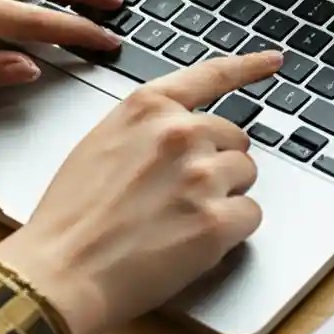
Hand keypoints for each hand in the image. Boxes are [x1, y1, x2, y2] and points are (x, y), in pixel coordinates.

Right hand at [0, 51, 282, 333]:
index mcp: (148, 108)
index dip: (249, 66)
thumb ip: (149, 129)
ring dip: (224, 196)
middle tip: (178, 195)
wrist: (60, 272)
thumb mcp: (101, 143)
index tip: (274, 61)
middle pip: (234, 139)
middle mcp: (180, 132)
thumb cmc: (71, 217)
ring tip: (178, 219)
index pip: (212, 75)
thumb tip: (187, 133)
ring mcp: (200, 174)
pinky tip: (191, 242)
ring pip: (246, 175)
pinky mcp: (216, 219)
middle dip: (216, 164)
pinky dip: (230, 231)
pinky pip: (250, 215)